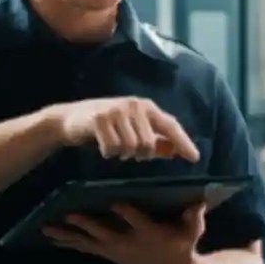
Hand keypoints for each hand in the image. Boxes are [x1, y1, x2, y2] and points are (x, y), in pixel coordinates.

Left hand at [43, 203, 206, 263]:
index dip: (127, 212)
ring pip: (89, 241)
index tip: (116, 200)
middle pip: (105, 232)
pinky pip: (86, 248)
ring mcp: (117, 251)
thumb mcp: (194, 230)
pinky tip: (50, 237)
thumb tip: (201, 195)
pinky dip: (68, 242)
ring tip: (46, 227)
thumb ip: (195, 214)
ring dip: (68, 234)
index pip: (138, 221)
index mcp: (150, 234)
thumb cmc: (184, 245)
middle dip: (87, 223)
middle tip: (70, 213)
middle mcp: (129, 243)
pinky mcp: (110, 254)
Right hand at [46, 98, 199, 161]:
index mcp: (146, 107)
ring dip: (123, 154)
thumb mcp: (133, 130)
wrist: (70, 119)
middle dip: (140, 155)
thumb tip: (176, 151)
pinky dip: (109, 153)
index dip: (183, 142)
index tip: (195, 158)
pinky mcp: (100, 119)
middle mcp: (134, 105)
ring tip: (115, 146)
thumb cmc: (106, 126)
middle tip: (128, 152)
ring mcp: (117, 111)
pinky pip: (112, 148)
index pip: (170, 125)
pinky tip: (103, 146)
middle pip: (149, 144)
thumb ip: (155, 140)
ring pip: (131, 148)